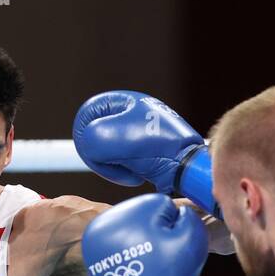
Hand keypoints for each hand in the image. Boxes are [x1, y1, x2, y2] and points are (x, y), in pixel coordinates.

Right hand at [73, 91, 217, 215]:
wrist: (188, 167)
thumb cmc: (156, 149)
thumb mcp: (113, 140)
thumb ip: (89, 139)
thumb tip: (89, 147)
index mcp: (123, 101)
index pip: (86, 114)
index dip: (86, 138)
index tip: (97, 154)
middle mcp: (129, 112)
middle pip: (95, 134)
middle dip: (102, 155)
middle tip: (116, 166)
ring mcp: (136, 131)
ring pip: (107, 150)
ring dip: (114, 165)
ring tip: (131, 171)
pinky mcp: (142, 149)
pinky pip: (122, 160)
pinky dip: (125, 170)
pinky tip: (137, 175)